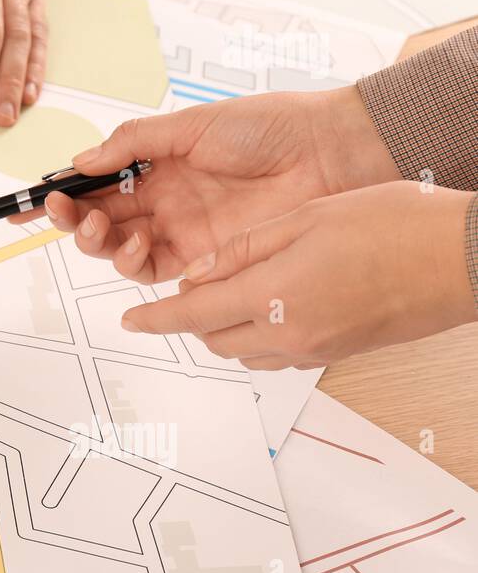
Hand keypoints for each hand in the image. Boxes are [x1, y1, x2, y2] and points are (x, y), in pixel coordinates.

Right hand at [17, 87, 400, 282]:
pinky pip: (153, 271)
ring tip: (100, 227)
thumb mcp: (190, 124)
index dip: (58, 194)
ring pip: (117, 250)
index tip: (26, 202)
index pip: (93, 182)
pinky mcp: (202, 259)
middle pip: (97, 220)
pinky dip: (133, 262)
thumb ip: (132, 143)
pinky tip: (140, 244)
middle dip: (69, 219)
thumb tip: (80, 161)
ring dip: (96, 242)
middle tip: (61, 211)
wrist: (324, 154)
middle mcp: (161, 200)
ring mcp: (179, 231)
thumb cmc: (266, 128)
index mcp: (154, 164)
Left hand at [122, 182, 477, 368]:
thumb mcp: (303, 219)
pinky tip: (272, 302)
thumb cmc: (393, 224)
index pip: (190, 315)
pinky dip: (260, 333)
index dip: (154, 318)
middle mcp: (290, 334)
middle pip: (212, 338)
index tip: (129, 320)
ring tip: (230, 290)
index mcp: (273, 296)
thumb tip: (197, 272)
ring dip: (225, 326)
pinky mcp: (338, 353)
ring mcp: (317, 350)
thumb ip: (242, 250)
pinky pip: (279, 353)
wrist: (464, 257)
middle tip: (185, 290)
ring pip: (244, 350)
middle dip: (190, 317)